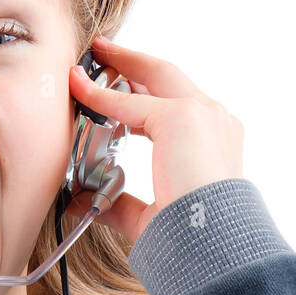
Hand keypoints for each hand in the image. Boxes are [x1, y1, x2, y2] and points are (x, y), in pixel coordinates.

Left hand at [66, 35, 243, 244]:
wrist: (213, 244)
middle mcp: (214, 120)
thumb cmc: (191, 237)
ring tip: (97, 52)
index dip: (140, 94)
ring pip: (157, 75)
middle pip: (169, 77)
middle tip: (105, 50)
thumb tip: (82, 202)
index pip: (174, 106)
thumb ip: (118, 204)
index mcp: (214, 141)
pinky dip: (102, 95)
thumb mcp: (148, 216)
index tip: (116, 85)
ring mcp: (203, 114)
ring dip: (123, 62)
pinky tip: (81, 88)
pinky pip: (130, 101)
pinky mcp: (182, 117)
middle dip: (134, 61)